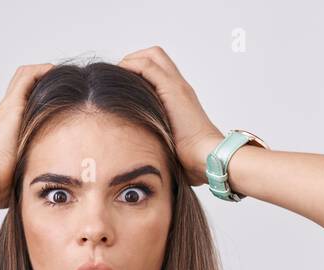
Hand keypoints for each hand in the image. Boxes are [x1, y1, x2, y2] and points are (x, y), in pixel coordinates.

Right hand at [0, 62, 54, 208]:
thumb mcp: (21, 177)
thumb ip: (30, 179)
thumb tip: (40, 196)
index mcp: (10, 130)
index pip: (26, 106)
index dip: (43, 101)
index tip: (63, 106)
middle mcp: (8, 115)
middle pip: (24, 88)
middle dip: (45, 84)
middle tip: (67, 87)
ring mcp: (8, 108)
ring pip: (25, 78)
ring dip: (45, 75)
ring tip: (64, 78)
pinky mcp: (12, 105)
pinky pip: (28, 76)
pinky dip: (43, 71)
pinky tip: (58, 73)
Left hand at [117, 46, 223, 187]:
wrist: (207, 157)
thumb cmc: (191, 160)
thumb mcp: (168, 143)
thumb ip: (157, 137)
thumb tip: (138, 150)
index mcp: (179, 98)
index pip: (158, 70)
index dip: (138, 70)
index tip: (122, 84)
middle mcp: (179, 87)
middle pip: (155, 55)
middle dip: (133, 60)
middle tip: (118, 76)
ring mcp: (177, 86)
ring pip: (152, 55)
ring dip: (130, 61)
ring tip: (116, 76)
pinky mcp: (173, 89)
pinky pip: (147, 66)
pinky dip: (131, 67)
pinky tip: (120, 79)